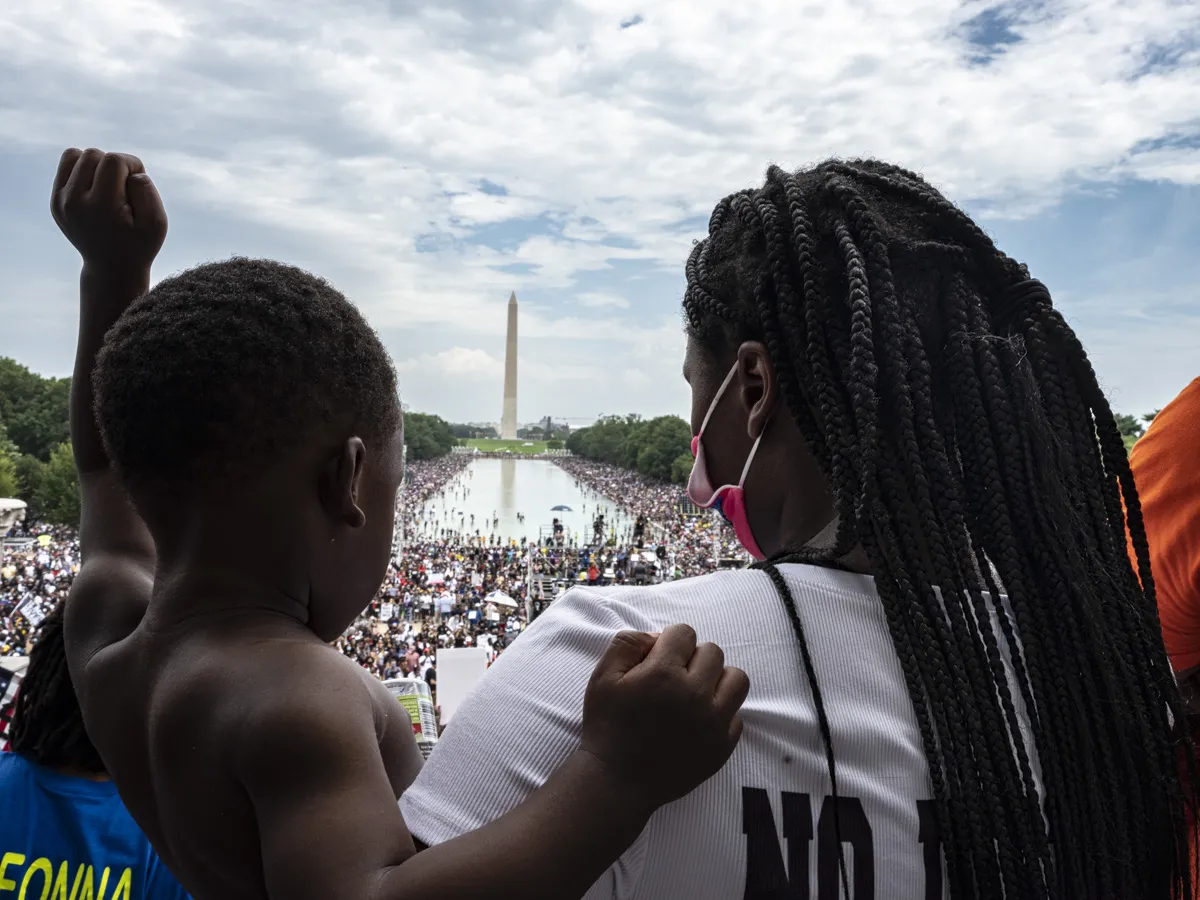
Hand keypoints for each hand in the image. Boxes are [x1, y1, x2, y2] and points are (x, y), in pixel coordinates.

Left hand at [51, 148, 166, 277]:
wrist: (111, 269)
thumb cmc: (139, 244)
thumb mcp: (156, 223)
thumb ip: (146, 191)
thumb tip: (131, 171)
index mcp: (101, 206)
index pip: (113, 160)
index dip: (132, 164)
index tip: (138, 182)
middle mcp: (75, 201)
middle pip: (94, 154)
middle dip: (114, 164)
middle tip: (124, 188)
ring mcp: (61, 201)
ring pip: (76, 155)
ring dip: (96, 164)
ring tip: (108, 185)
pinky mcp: (55, 201)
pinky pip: (67, 165)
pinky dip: (83, 168)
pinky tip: (96, 187)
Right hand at [580, 624, 748, 811]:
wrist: (617, 782)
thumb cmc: (607, 727)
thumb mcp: (602, 678)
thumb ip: (627, 644)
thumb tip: (657, 637)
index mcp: (663, 673)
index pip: (685, 633)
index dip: (669, 643)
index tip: (658, 660)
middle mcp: (694, 694)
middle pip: (713, 652)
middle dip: (693, 658)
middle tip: (674, 679)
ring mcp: (713, 722)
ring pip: (736, 679)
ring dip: (717, 680)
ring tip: (696, 693)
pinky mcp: (723, 746)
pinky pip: (737, 715)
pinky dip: (721, 714)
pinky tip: (698, 721)